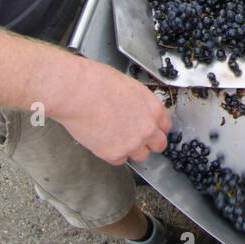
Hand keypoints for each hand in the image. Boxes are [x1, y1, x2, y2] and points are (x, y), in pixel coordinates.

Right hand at [49, 60, 171, 163]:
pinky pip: (119, 160)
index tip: (151, 129)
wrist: (79, 92)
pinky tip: (103, 141)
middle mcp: (147, 128)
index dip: (157, 127)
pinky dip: (112, 154)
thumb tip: (137, 110)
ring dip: (132, 150)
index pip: (165, 125)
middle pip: (158, 144)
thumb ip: (140, 103)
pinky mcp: (115, 154)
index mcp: (153, 108)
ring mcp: (133, 143)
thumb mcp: (129, 87)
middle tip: (136, 138)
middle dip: (149, 142)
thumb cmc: (97, 83)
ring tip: (116, 138)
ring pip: (141, 155)